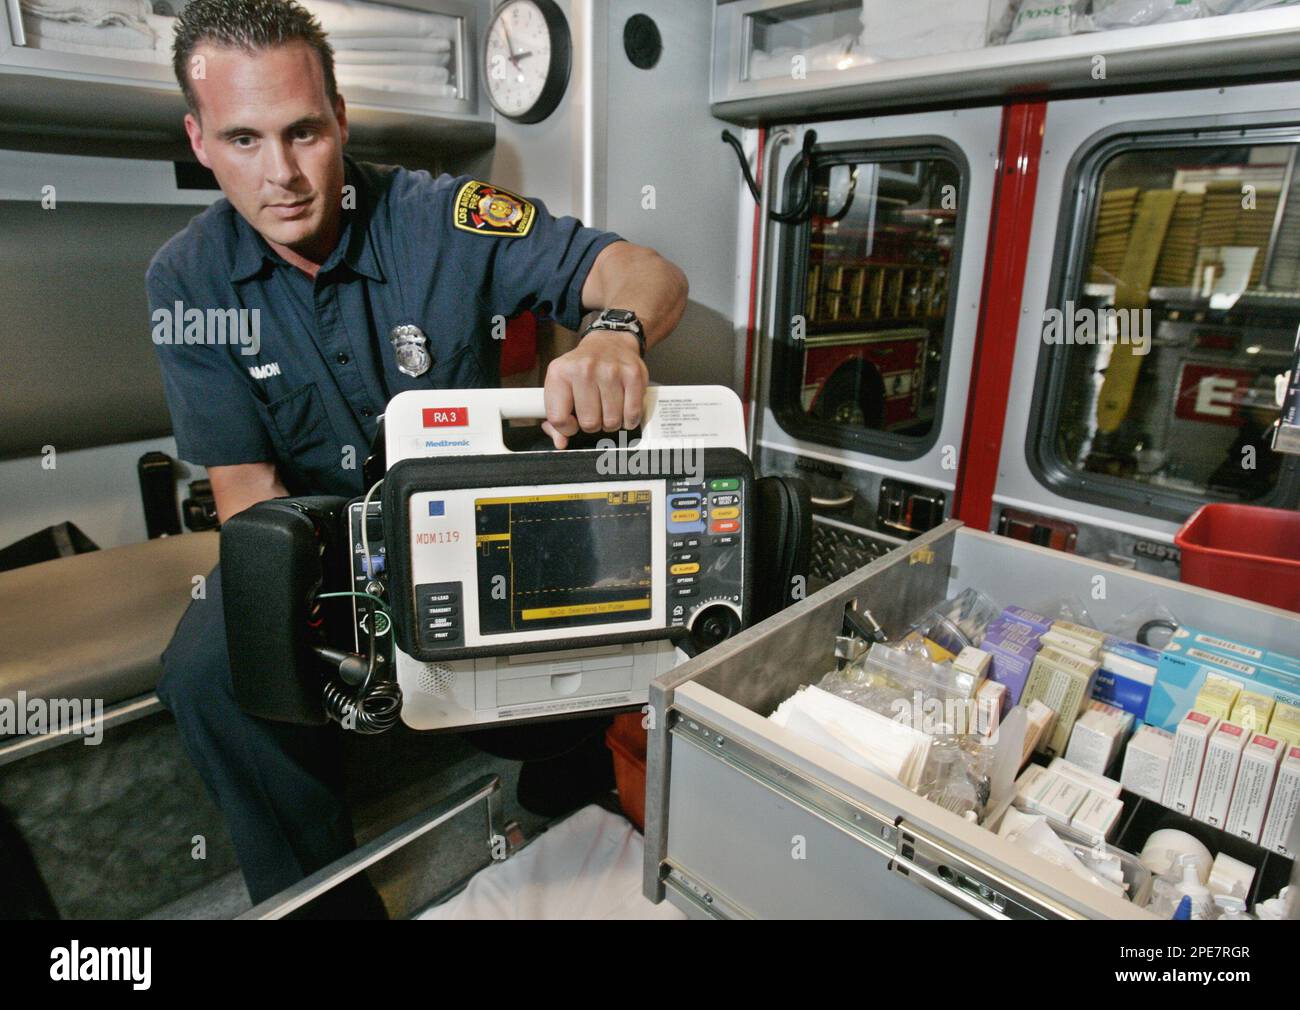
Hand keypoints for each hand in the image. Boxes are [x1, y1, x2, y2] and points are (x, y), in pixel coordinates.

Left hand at [542, 328, 647, 448]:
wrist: (610, 342)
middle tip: (595, 412)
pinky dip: (628, 419)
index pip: (559, 419)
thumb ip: (556, 417)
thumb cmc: (583, 369)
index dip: (567, 428)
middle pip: (589, 423)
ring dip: (611, 422)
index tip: (573, 422)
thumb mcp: (561, 386)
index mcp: (560, 372)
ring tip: (608, 408)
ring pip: (611, 422)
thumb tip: (561, 442)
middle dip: (593, 424)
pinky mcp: (632, 375)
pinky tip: (623, 409)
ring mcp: (610, 371)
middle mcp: (584, 369)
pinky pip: (632, 414)